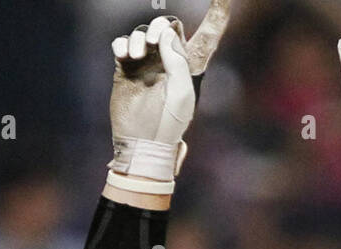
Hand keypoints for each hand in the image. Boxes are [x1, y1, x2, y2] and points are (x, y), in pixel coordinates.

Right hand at [109, 4, 231, 187]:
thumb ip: (177, 59)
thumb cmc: (168, 123)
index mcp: (190, 66)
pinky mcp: (125, 69)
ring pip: (142, 33)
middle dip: (159, 27)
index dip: (218, 13)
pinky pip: (122, 44)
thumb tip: (164, 31)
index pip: (208, 34)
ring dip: (139, 39)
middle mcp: (168, 61)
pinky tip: (124, 56)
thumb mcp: (181, 92)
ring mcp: (146, 63)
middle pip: (166, 26)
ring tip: (137, 55)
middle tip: (154, 42)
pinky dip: (123, 45)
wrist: (143, 143)